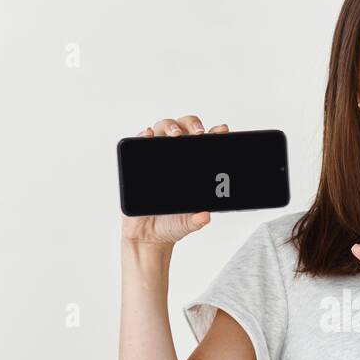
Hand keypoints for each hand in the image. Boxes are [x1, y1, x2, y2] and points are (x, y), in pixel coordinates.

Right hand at [121, 115, 228, 245]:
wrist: (147, 235)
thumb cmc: (171, 224)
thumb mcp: (187, 224)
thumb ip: (197, 220)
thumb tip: (205, 216)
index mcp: (193, 167)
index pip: (205, 145)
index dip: (214, 134)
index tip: (221, 130)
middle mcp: (176, 158)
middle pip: (184, 129)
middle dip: (192, 124)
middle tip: (197, 133)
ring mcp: (157, 157)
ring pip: (163, 130)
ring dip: (170, 126)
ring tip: (175, 134)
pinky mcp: (138, 162)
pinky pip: (139, 143)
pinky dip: (143, 134)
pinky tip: (148, 134)